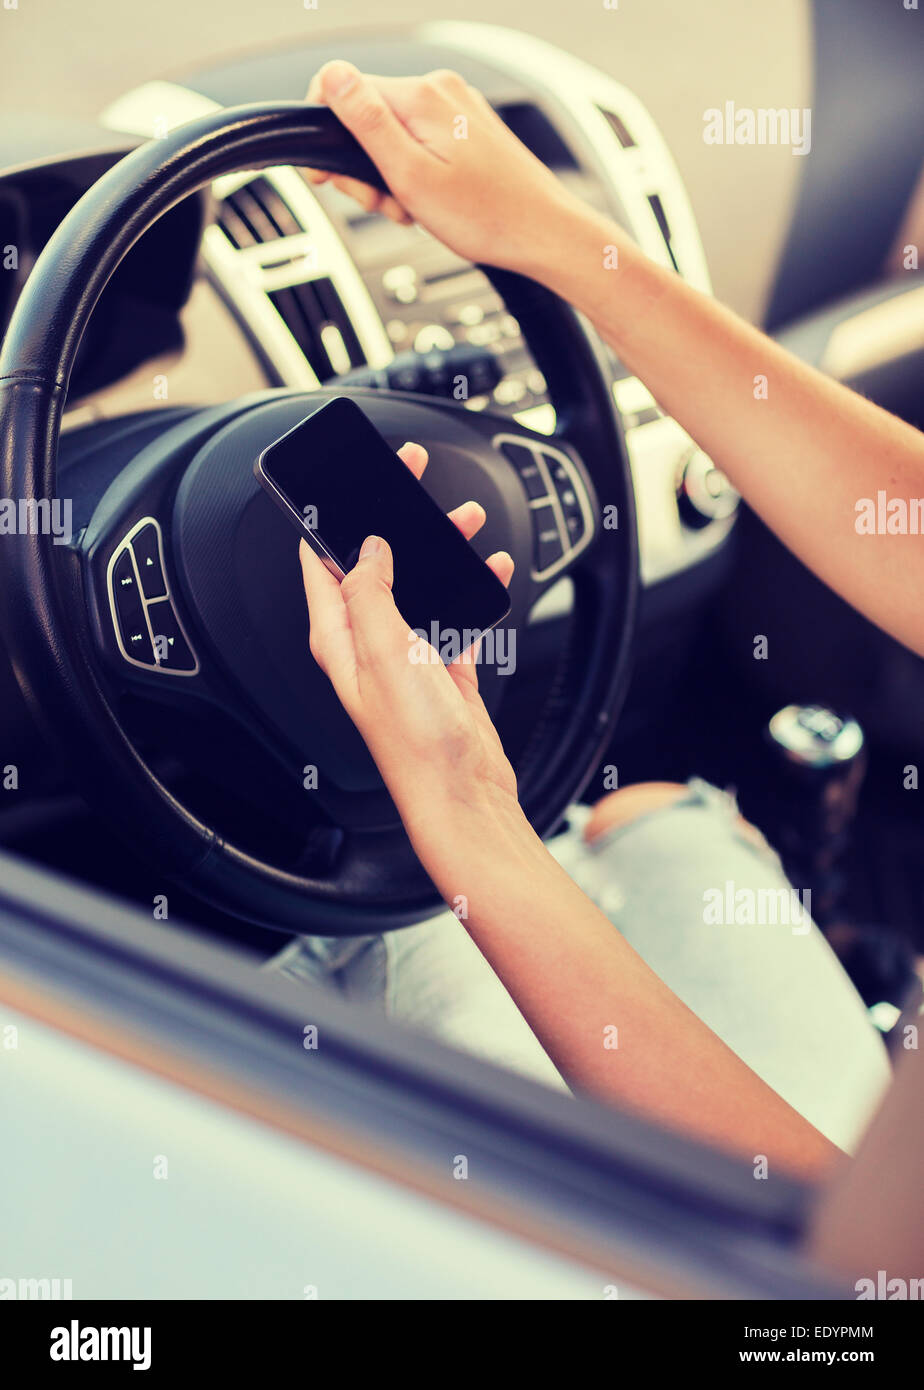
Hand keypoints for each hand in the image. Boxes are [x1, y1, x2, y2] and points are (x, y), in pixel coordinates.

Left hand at [300, 441, 519, 850]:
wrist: (464, 795)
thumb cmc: (417, 744)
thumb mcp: (384, 654)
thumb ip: (370, 594)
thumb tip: (368, 549)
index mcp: (339, 640)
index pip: (318, 566)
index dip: (328, 521)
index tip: (342, 484)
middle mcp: (368, 647)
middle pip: (375, 567)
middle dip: (396, 522)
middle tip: (413, 482)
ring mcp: (407, 659)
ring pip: (419, 587)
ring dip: (441, 552)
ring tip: (466, 522)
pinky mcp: (443, 672)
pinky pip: (455, 618)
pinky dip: (472, 591)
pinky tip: (489, 573)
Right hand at [302, 62, 583, 274]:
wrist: (542, 232)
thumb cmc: (485, 215)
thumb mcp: (411, 175)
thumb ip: (367, 122)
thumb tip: (330, 76)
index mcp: (422, 97)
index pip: (344, 90)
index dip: (328, 135)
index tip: (328, 176)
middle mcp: (441, 92)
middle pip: (370, 116)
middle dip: (364, 166)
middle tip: (385, 203)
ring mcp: (457, 109)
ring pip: (395, 134)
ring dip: (391, 175)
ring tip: (413, 208)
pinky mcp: (467, 130)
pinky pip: (422, 144)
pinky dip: (416, 174)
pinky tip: (431, 201)